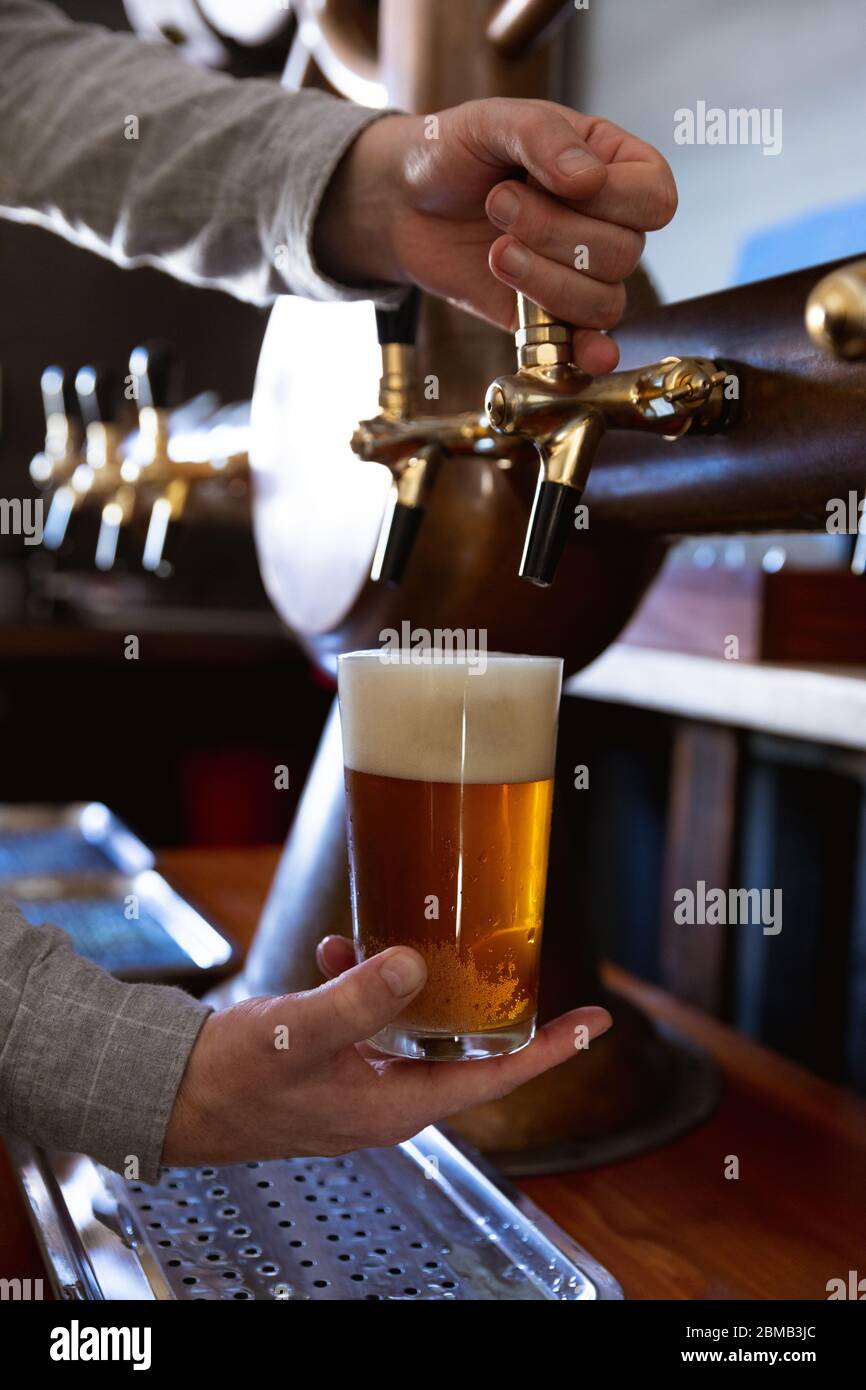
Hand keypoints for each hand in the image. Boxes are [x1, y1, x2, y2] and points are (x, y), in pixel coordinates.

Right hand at [162, 935, 611, 1165]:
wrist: (170, 1094)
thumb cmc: (232, 1079)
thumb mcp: (299, 1034)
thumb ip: (358, 1000)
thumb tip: (415, 964)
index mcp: (394, 1106)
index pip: (492, 1078)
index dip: (547, 1051)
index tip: (594, 1024)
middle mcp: (386, 1098)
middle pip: (462, 1048)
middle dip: (483, 1003)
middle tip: (516, 959)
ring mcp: (359, 1083)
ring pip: (412, 1026)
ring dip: (410, 981)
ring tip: (399, 936)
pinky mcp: (333, 1064)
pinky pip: (368, 1020)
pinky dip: (361, 982)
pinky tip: (335, 950)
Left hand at [314, 97, 676, 373]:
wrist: (402, 203)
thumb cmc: (453, 152)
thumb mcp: (494, 121)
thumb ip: (544, 137)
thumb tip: (589, 180)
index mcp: (611, 166)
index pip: (653, 198)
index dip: (612, 199)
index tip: (554, 182)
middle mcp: (606, 224)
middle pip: (623, 252)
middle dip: (556, 232)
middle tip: (498, 203)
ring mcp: (579, 274)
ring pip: (604, 301)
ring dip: (546, 280)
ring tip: (496, 250)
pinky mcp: (547, 317)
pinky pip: (584, 342)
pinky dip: (587, 351)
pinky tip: (584, 354)